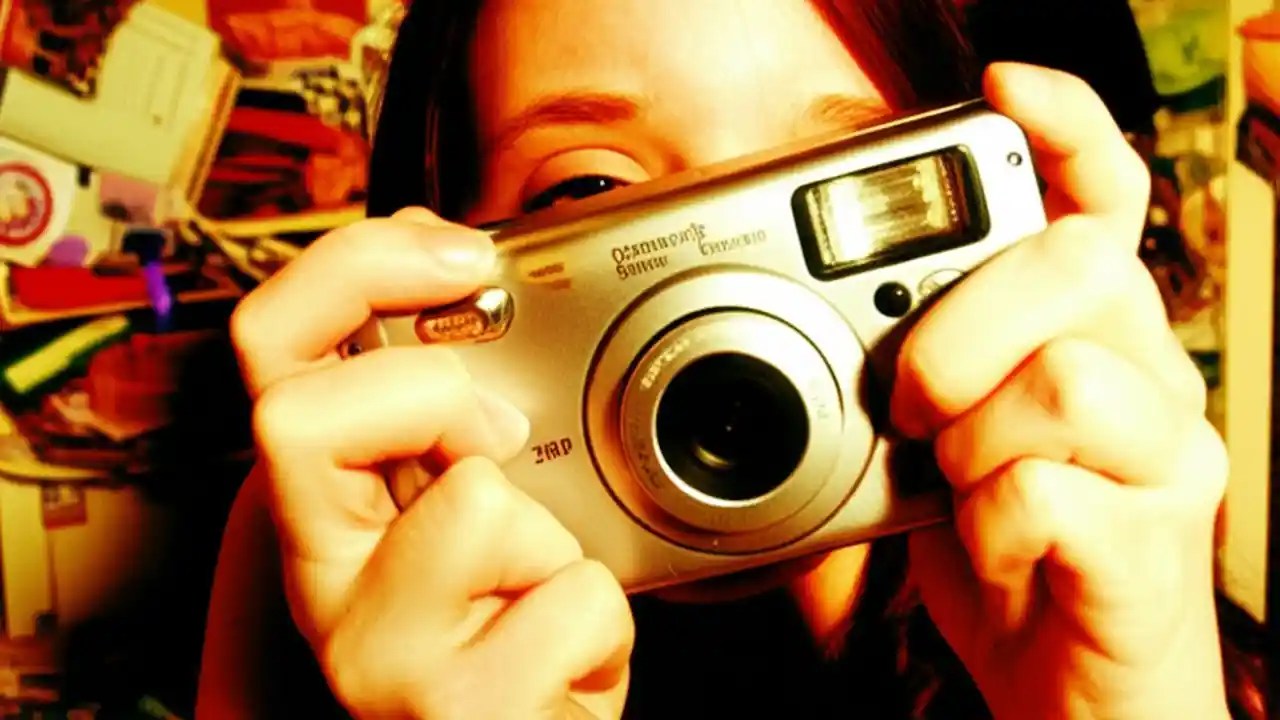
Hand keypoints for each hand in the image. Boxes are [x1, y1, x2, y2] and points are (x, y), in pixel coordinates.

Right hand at [229, 209, 633, 719]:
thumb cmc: (501, 631)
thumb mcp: (452, 501)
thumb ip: (441, 399)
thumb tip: (449, 262)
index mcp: (322, 508)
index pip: (269, 348)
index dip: (356, 269)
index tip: (457, 255)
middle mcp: (326, 579)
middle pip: (301, 415)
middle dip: (432, 396)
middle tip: (499, 442)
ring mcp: (385, 652)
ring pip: (478, 503)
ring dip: (549, 538)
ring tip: (535, 588)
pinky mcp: (466, 709)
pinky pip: (574, 598)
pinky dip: (600, 621)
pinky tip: (565, 654)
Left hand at [899, 64, 1229, 718]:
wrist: (1063, 688)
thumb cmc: (1001, 550)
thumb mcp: (944, 439)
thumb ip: (923, 368)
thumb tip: (844, 315)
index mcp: (1091, 331)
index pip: (1104, 197)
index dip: (1067, 129)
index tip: (1007, 88)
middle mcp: (1149, 373)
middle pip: (1081, 266)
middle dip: (961, 328)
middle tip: (912, 402)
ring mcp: (1166, 459)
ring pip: (1071, 381)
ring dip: (973, 438)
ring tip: (961, 486)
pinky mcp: (1154, 543)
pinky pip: (1051, 494)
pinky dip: (987, 523)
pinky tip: (995, 547)